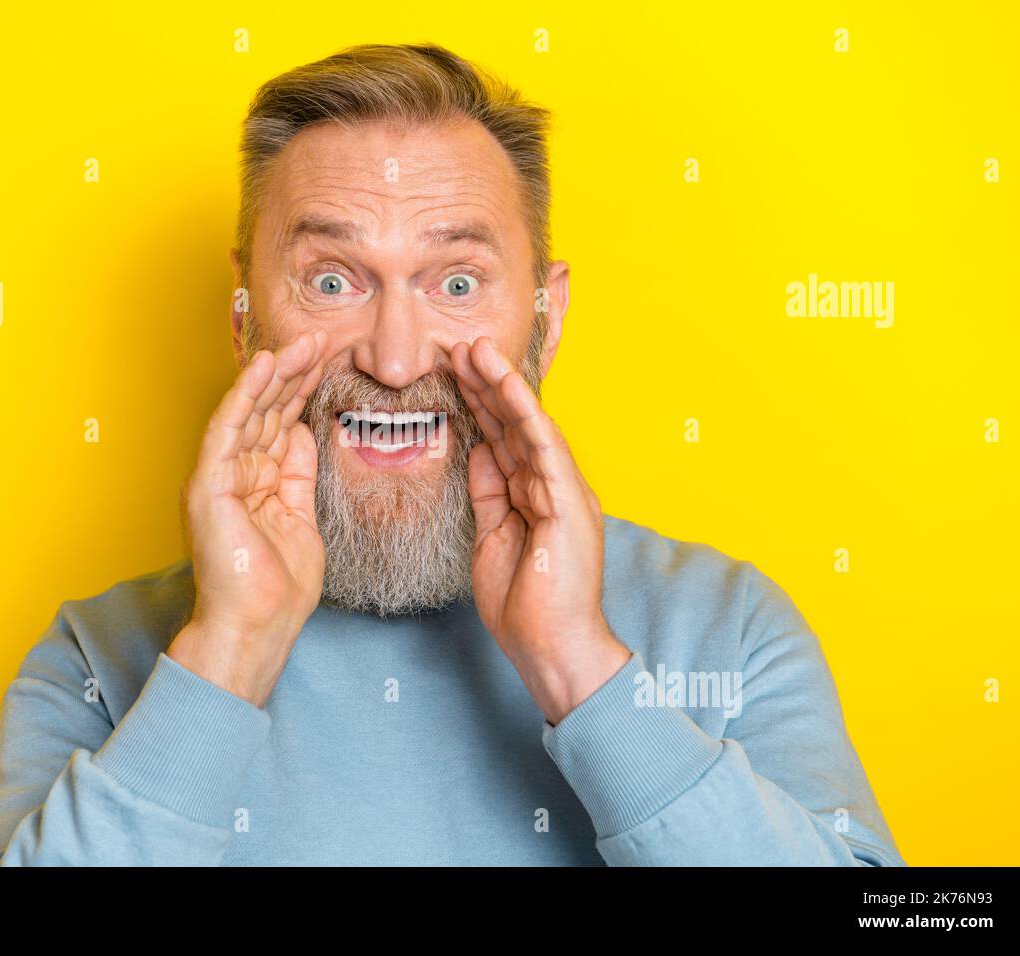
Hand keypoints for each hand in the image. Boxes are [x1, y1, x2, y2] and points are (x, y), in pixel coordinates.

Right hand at [167, 330, 328, 706]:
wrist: (256, 628)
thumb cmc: (278, 589)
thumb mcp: (300, 518)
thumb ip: (298, 475)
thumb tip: (304, 433)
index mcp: (254, 483)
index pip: (280, 425)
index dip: (302, 391)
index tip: (328, 360)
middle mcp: (232, 475)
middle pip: (266, 413)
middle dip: (293, 374)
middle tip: (319, 338)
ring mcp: (217, 478)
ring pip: (248, 413)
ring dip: (275, 375)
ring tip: (301, 343)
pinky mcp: (207, 486)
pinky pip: (228, 430)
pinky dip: (245, 396)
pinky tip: (265, 368)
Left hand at [450, 336, 630, 724]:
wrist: (553, 650)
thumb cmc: (525, 605)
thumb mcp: (492, 538)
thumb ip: (490, 493)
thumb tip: (479, 451)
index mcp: (535, 494)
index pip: (502, 437)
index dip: (477, 401)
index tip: (450, 370)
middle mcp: (554, 485)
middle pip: (514, 423)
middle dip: (485, 382)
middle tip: (456, 344)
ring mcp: (565, 492)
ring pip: (529, 425)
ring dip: (502, 385)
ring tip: (474, 350)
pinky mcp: (569, 503)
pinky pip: (544, 448)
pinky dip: (524, 413)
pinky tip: (505, 385)